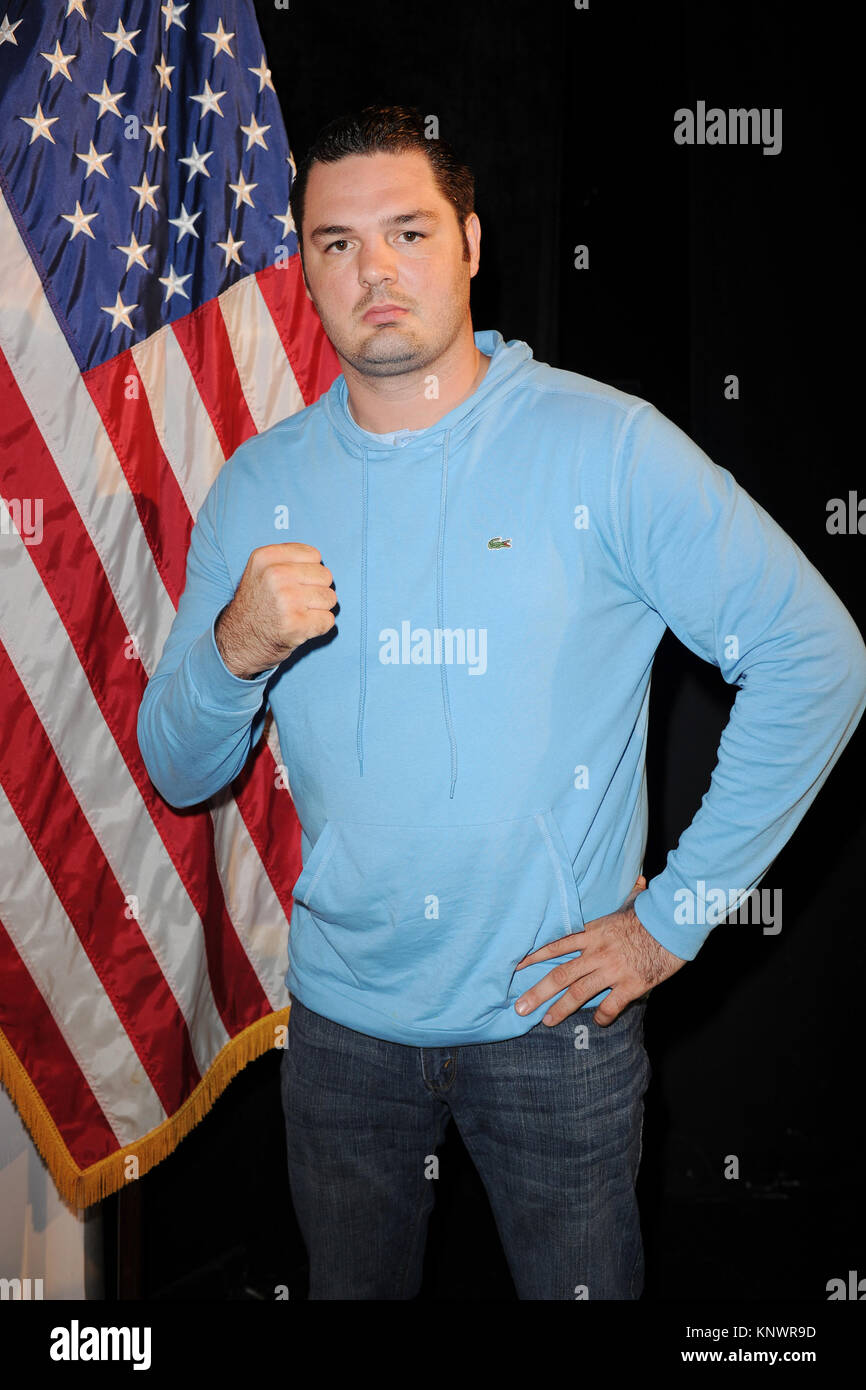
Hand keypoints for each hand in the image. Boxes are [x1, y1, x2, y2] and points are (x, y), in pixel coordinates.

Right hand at [215, 542, 336, 677]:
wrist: (237, 642)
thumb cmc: (257, 605)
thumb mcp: (261, 571)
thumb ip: (289, 560)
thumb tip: (322, 565)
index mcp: (266, 557)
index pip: (314, 555)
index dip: (309, 571)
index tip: (293, 584)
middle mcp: (275, 575)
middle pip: (325, 575)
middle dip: (316, 590)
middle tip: (295, 603)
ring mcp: (286, 600)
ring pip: (330, 598)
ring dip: (319, 609)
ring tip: (297, 614)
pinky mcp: (296, 624)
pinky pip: (328, 620)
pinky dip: (319, 627)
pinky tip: (299, 628)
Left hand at [513, 875, 685, 1026]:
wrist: (675, 925)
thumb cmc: (654, 913)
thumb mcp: (635, 902)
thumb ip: (630, 895)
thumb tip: (639, 880)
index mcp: (593, 932)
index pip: (556, 945)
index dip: (535, 957)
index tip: (517, 967)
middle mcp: (597, 952)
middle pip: (560, 974)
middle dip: (538, 992)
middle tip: (520, 1007)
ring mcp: (612, 970)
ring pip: (578, 993)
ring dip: (560, 1009)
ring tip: (546, 1020)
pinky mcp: (630, 984)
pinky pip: (610, 1005)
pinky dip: (602, 1016)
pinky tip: (598, 1021)